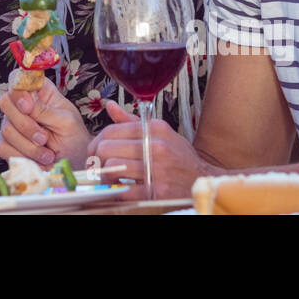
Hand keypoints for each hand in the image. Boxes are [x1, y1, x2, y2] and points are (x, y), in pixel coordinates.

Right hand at [0, 71, 92, 167]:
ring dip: (29, 147)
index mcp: (39, 91)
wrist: (73, 162)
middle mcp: (21, 104)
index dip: (19, 92)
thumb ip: (45, 111)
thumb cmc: (74, 137)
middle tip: (44, 138)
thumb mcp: (66, 121)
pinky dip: (22, 157)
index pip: (18, 79)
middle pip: (5, 102)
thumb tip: (25, 103)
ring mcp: (12, 124)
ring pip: (6, 129)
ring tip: (48, 155)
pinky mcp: (6, 143)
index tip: (28, 107)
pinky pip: (3, 147)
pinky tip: (38, 161)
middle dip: (25, 125)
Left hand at [88, 99, 211, 198]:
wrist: (205, 181)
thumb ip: (132, 121)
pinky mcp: (158, 192)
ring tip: (107, 179)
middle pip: (106, 148)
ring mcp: (157, 169)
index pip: (111, 131)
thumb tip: (109, 106)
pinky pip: (124, 191)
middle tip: (96, 167)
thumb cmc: (180, 157)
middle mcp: (156, 146)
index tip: (94, 153)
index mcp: (154, 129)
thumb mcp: (161, 133)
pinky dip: (116, 191)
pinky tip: (119, 190)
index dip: (96, 143)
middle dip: (96, 160)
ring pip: (111, 168)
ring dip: (104, 176)